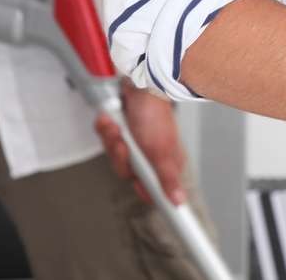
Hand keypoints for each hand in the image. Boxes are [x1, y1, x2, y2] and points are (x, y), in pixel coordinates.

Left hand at [96, 82, 187, 205]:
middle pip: (127, 173)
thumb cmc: (155, 114)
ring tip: (118, 128)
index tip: (138, 186)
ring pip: (114, 155)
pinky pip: (107, 138)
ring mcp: (134, 141)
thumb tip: (179, 202)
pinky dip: (106, 128)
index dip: (141, 188)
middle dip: (121, 158)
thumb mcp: (162, 152)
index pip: (151, 187)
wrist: (141, 83)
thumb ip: (168, 179)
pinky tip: (112, 121)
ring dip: (112, 140)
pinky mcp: (121, 129)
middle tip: (126, 145)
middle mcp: (149, 153)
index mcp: (163, 161)